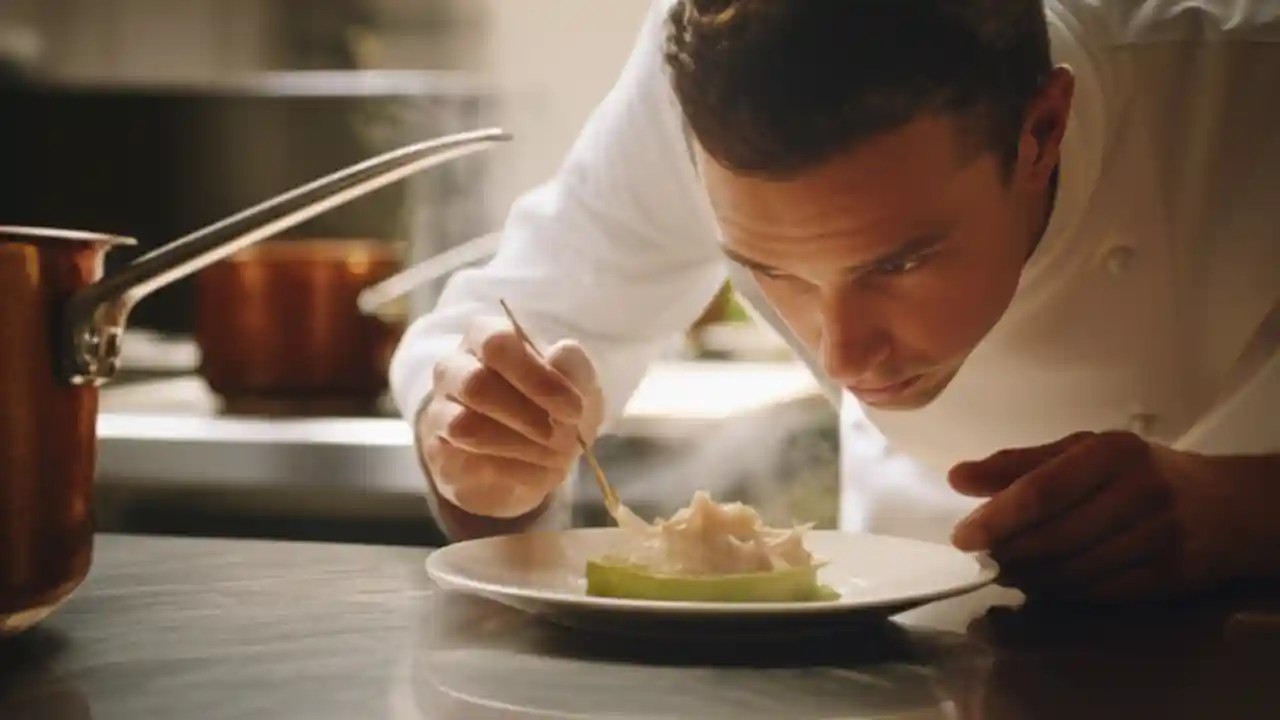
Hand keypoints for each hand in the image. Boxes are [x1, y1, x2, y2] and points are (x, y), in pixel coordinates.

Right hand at [419, 316, 604, 518]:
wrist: (534, 456)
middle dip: (526, 416)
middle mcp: (454, 369)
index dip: (536, 376)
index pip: (497, 343)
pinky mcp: (440, 454)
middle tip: (563, 438)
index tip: (574, 409)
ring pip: (464, 426)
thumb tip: (561, 352)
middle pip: (475, 384)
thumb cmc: (554, 406)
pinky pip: (467, 463)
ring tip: (555, 457)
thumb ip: (575, 367)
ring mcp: (440, 410)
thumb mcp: (579, 385)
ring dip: (518, 446)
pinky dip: (512, 472)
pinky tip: (538, 472)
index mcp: (487, 338)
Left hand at [948, 431, 1269, 601]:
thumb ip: (1019, 464)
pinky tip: (1043, 583)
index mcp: (1113, 453)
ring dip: (1029, 577)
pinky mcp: (1169, 577)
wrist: (1226, 505)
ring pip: (1073, 571)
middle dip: (1008, 552)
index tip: (962, 536)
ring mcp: (1158, 538)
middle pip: (1054, 537)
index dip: (997, 518)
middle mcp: (1139, 493)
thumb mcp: (1082, 452)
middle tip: (982, 556)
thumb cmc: (1138, 471)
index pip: (1043, 491)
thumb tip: (957, 479)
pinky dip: (1061, 593)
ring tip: (1007, 569)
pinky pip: (1098, 594)